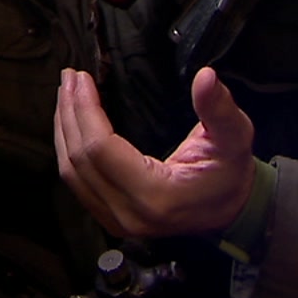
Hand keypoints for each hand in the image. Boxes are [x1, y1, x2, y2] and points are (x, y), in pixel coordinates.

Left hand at [54, 66, 256, 238]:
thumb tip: (206, 77)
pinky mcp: (111, 218)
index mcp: (155, 195)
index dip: (85, 110)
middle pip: (79, 160)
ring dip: (64, 129)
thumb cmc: (231, 172)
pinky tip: (71, 123)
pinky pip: (78, 183)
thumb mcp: (234, 136)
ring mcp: (117, 221)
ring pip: (71, 174)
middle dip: (69, 113)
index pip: (100, 149)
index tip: (82, 78)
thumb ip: (219, 107)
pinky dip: (69, 149)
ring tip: (66, 94)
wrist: (233, 209)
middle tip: (70, 78)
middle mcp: (129, 213)